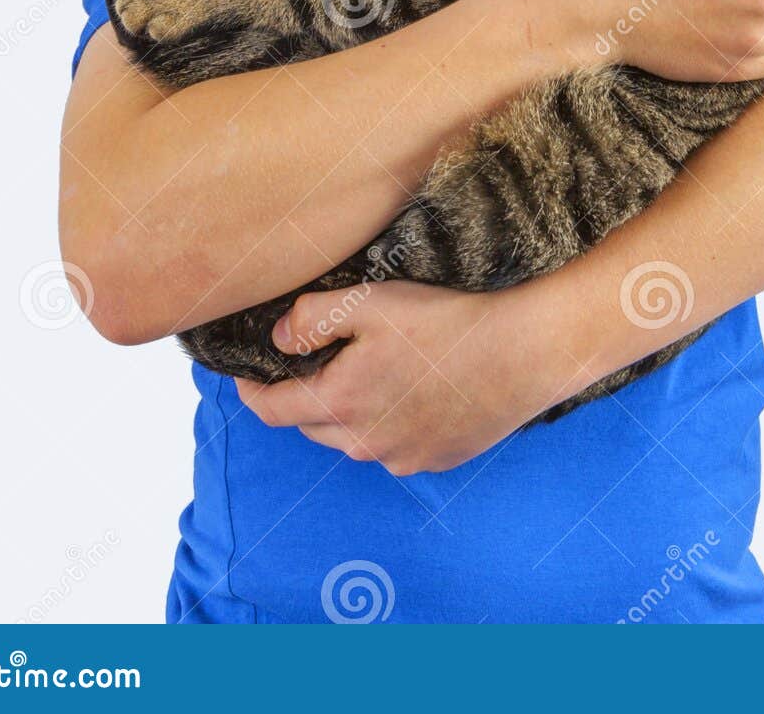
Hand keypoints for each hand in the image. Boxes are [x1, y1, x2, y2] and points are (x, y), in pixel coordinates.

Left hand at [232, 279, 557, 475]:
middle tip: (319, 356)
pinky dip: (389, 421)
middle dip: (304, 393)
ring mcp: (400, 459)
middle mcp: (363, 443)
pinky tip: (415, 387)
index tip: (242, 374)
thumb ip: (312, 319)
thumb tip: (278, 339)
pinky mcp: (433, 461)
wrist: (521, 355)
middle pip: (311, 422)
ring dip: (349, 409)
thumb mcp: (371, 303)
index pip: (271, 409)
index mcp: (340, 404)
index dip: (250, 389)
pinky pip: (393, 445)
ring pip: (353, 436)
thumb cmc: (446, 324)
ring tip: (376, 368)